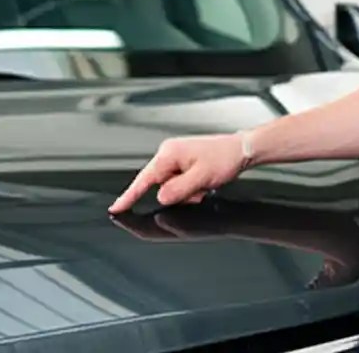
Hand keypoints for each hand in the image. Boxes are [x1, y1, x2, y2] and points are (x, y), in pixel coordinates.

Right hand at [109, 133, 248, 213]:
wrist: (242, 149)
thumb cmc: (225, 158)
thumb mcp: (202, 178)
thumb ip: (178, 190)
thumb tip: (160, 198)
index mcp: (169, 154)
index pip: (143, 180)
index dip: (129, 196)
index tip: (115, 208)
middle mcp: (169, 153)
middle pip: (160, 186)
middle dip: (179, 194)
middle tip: (200, 188)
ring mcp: (176, 157)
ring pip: (171, 187)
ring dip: (188, 192)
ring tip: (205, 183)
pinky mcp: (184, 162)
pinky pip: (179, 183)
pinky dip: (191, 188)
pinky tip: (205, 182)